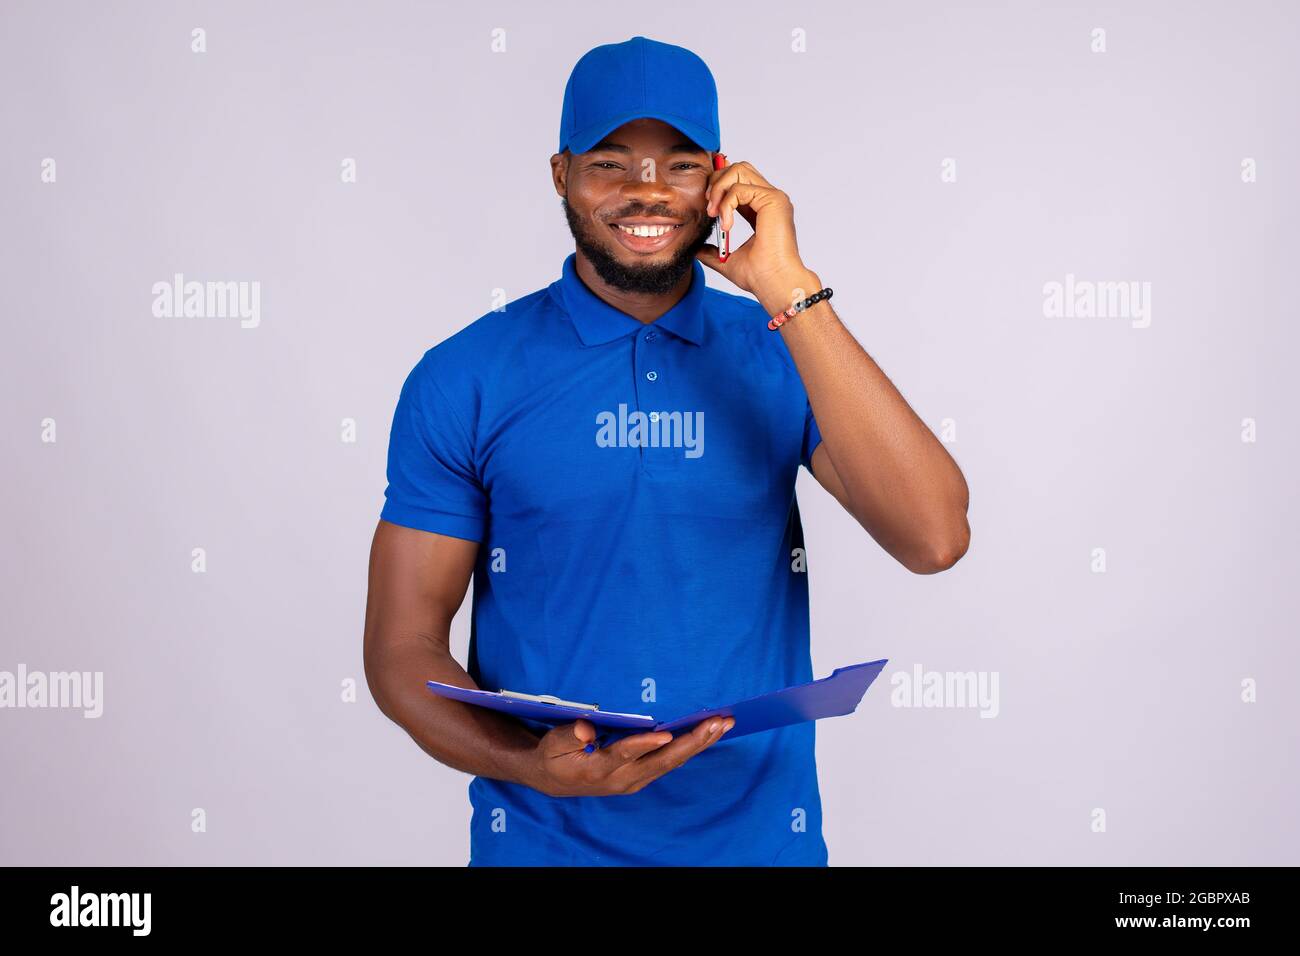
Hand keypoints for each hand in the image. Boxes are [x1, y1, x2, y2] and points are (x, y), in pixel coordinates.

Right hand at [522, 716, 735, 796]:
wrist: (555, 781)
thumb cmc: (555, 756)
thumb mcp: (554, 744)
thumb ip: (570, 736)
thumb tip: (586, 730)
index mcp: (599, 768)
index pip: (625, 754)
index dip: (644, 744)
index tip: (664, 733)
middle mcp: (623, 778)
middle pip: (662, 760)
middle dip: (692, 741)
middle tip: (716, 722)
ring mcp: (636, 780)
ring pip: (673, 762)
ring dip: (700, 743)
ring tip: (723, 724)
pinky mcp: (643, 777)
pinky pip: (671, 762)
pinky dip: (692, 747)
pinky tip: (710, 734)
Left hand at [697, 159, 819, 312]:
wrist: (773, 283)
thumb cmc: (759, 276)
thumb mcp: (728, 260)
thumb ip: (713, 251)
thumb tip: (697, 249)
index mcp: (762, 209)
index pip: (739, 181)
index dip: (719, 185)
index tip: (707, 206)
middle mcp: (770, 200)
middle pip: (739, 168)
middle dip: (717, 181)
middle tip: (708, 207)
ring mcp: (774, 198)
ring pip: (739, 170)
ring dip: (719, 188)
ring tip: (713, 213)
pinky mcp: (773, 200)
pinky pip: (740, 189)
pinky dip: (726, 204)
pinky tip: (726, 224)